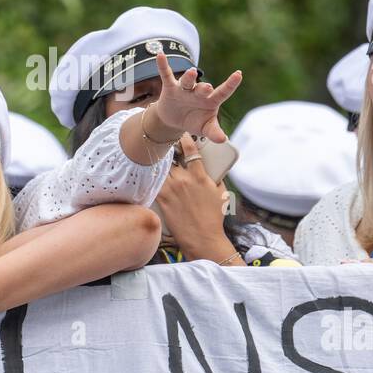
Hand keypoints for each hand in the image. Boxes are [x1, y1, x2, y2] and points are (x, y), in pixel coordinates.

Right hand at [146, 50, 241, 143]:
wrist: (175, 120)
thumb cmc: (195, 121)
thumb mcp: (205, 129)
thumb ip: (214, 132)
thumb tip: (223, 139)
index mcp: (211, 100)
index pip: (223, 92)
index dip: (231, 84)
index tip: (238, 74)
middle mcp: (199, 92)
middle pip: (203, 88)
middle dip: (204, 88)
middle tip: (208, 88)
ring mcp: (185, 88)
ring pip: (187, 81)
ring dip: (188, 78)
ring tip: (191, 73)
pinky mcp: (170, 88)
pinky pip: (166, 75)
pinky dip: (163, 65)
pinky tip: (160, 55)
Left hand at [154, 135, 235, 260]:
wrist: (203, 238)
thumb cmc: (214, 217)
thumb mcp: (220, 193)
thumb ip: (215, 177)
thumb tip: (212, 166)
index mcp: (200, 176)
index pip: (191, 150)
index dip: (186, 139)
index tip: (182, 134)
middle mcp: (183, 180)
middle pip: (171, 157)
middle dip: (169, 150)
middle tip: (165, 144)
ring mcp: (171, 190)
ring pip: (161, 168)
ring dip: (159, 162)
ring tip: (156, 156)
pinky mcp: (162, 200)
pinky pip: (154, 182)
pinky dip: (153, 176)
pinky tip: (151, 173)